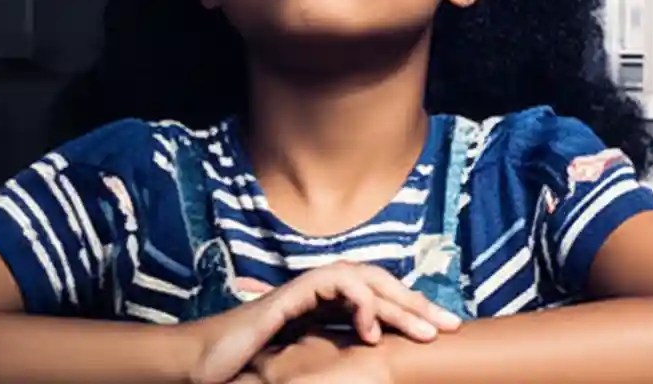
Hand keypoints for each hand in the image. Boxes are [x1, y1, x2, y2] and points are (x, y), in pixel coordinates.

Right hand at [188, 262, 458, 383]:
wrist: (202, 368)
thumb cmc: (246, 373)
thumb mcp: (307, 370)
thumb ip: (336, 363)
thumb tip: (375, 375)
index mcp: (325, 309)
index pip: (377, 299)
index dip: (410, 311)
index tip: (441, 333)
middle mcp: (318, 294)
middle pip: (378, 284)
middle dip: (417, 303)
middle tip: (451, 326)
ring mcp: (304, 289)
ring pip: (364, 279)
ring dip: (397, 302)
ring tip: (424, 330)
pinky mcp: (290, 293)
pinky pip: (335, 283)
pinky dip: (359, 302)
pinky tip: (371, 331)